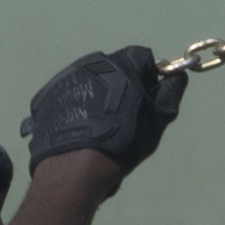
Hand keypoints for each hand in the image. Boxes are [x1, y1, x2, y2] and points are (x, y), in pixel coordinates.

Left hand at [20, 47, 183, 175]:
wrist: (76, 166)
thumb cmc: (123, 140)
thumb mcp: (156, 120)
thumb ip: (169, 94)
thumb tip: (177, 78)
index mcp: (119, 63)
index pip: (142, 58)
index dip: (150, 79)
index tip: (149, 102)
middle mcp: (89, 64)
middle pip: (114, 69)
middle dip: (122, 87)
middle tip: (125, 118)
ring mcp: (65, 79)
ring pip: (90, 83)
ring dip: (98, 97)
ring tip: (100, 127)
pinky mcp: (47, 96)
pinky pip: (69, 96)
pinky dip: (76, 108)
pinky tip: (80, 130)